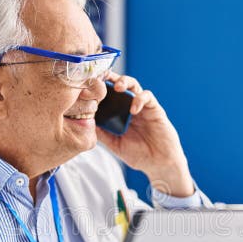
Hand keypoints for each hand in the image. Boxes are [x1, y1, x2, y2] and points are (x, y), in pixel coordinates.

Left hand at [96, 73, 194, 197]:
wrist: (158, 163)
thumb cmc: (138, 154)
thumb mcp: (115, 144)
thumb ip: (102, 133)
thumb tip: (84, 123)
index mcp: (119, 113)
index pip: (108, 94)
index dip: (99, 87)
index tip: (89, 85)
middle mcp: (129, 107)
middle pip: (120, 84)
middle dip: (111, 78)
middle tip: (102, 78)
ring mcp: (142, 106)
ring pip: (134, 85)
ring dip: (125, 82)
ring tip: (118, 87)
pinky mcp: (155, 109)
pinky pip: (147, 97)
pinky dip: (139, 99)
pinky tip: (133, 110)